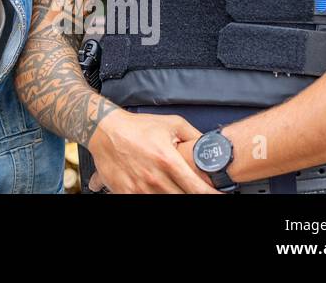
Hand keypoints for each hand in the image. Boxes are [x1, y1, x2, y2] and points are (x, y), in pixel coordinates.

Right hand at [87, 110, 219, 193]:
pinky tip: (157, 188)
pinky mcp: (126, 192)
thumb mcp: (171, 123)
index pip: (198, 189)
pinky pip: (145, 201)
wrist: (103, 130)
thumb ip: (195, 137)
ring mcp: (139, 188)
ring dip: (173, 194)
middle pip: (183, 198)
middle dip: (193, 194)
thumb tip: (211, 149)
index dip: (213, 196)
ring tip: (174, 186)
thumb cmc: (138, 126)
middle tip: (195, 189)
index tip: (221, 196)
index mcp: (168, 160)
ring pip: (166, 201)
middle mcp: (155, 177)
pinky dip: (154, 195)